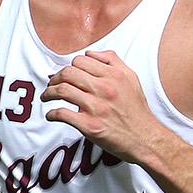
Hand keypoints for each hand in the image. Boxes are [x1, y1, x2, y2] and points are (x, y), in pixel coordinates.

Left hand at [42, 50, 165, 162]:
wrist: (145, 138)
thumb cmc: (137, 110)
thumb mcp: (132, 79)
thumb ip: (113, 61)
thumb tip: (90, 53)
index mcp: (114, 75)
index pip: (80, 61)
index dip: (70, 67)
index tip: (66, 75)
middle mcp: (105, 89)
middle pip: (68, 73)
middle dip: (55, 78)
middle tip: (52, 85)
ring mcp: (97, 108)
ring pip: (62, 91)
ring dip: (49, 93)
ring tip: (47, 97)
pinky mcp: (90, 126)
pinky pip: (62, 114)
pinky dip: (52, 114)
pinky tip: (52, 115)